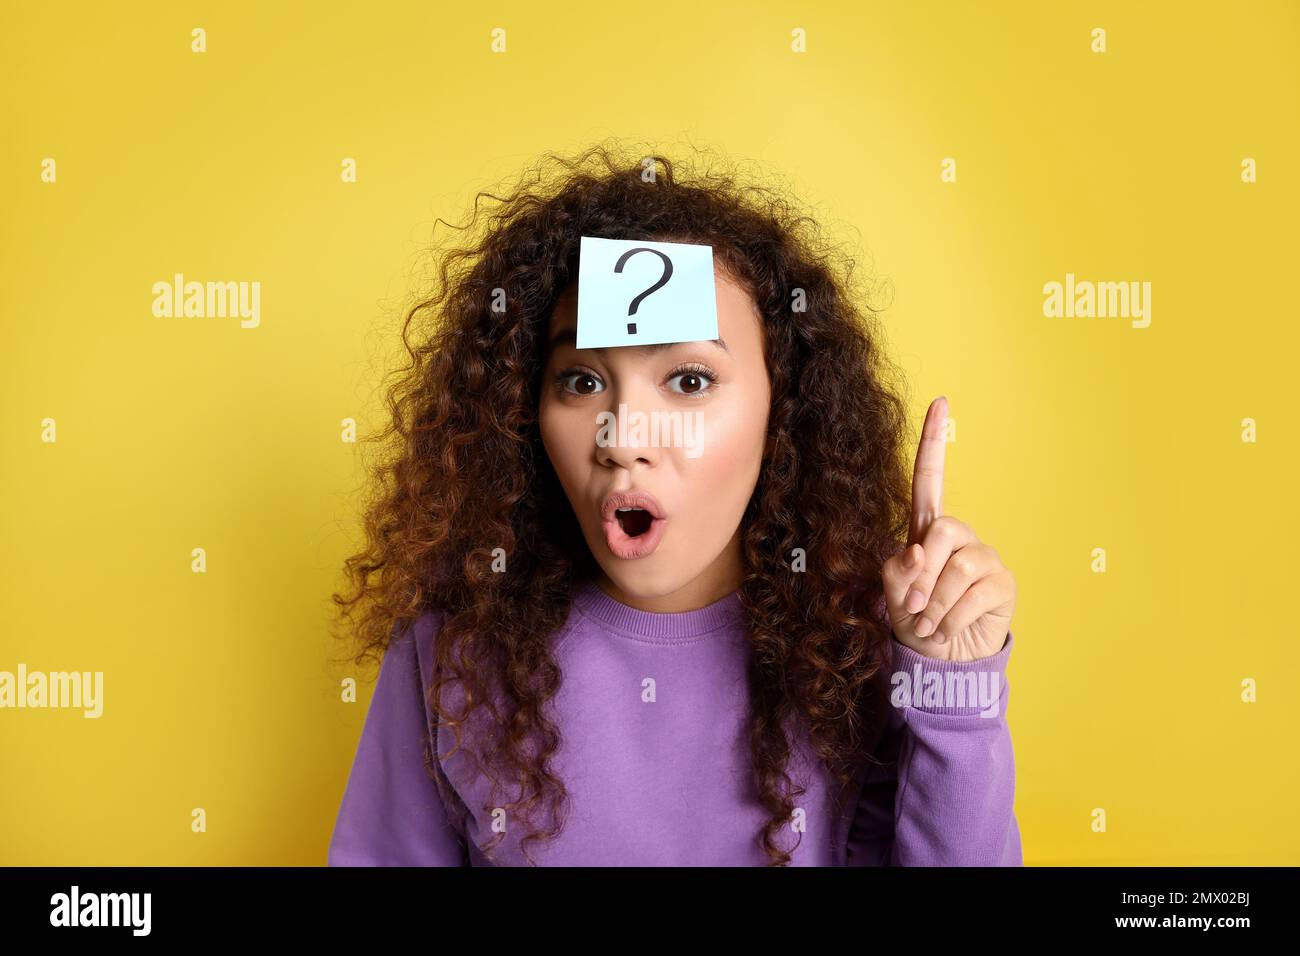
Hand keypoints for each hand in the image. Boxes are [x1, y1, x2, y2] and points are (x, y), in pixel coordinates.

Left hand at [881, 396, 1015, 661]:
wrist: (941, 662)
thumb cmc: (914, 621)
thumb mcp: (892, 595)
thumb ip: (897, 571)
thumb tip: (919, 553)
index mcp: (927, 529)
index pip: (930, 478)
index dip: (934, 442)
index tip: (940, 403)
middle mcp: (959, 536)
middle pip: (942, 531)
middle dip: (921, 574)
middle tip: (912, 609)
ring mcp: (984, 558)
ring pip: (956, 569)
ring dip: (933, 606)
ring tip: (929, 626)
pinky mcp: (1002, 584)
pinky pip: (971, 596)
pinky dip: (949, 620)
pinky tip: (947, 631)